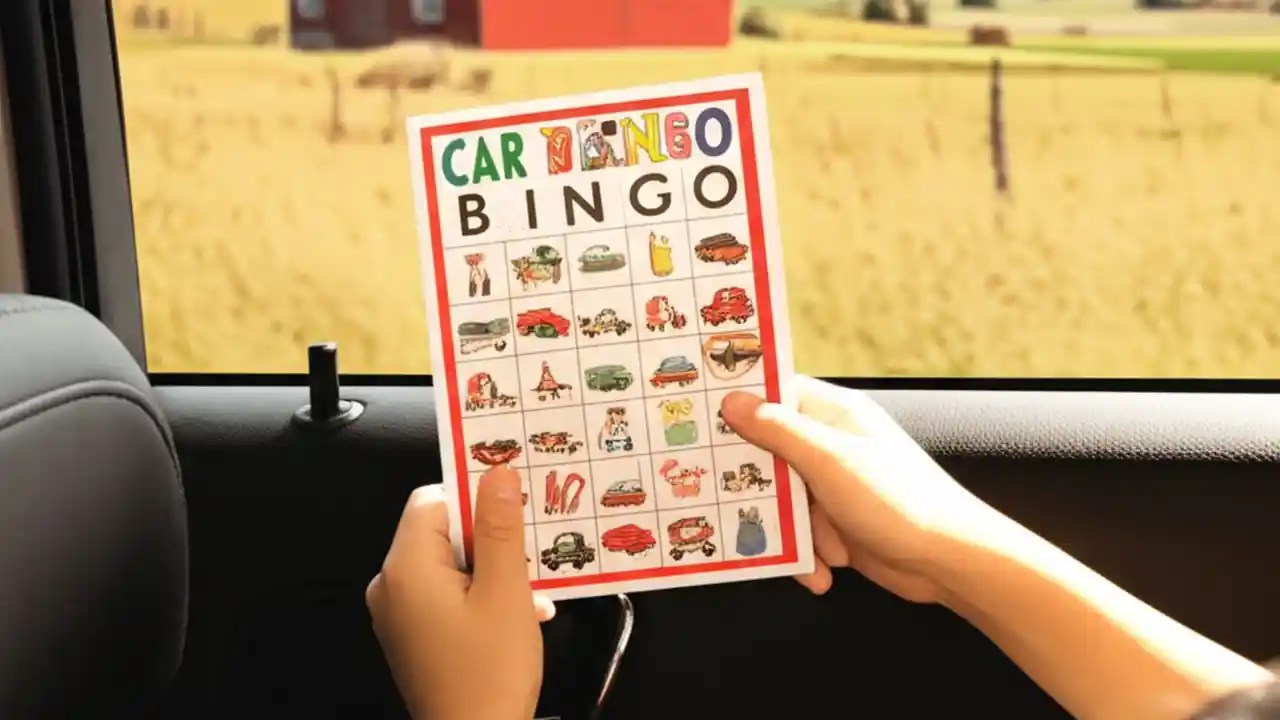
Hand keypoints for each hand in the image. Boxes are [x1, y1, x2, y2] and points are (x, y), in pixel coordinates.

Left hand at [366, 466, 554, 719]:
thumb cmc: (490, 671)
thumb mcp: (506, 592)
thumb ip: (500, 527)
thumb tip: (497, 472)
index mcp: (405, 567)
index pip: (433, 500)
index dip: (475, 496)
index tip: (515, 507)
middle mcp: (391, 586)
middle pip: (441, 532)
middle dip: (490, 538)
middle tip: (531, 554)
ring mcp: (399, 614)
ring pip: (449, 565)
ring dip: (493, 569)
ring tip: (532, 592)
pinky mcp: (413, 636)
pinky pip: (446, 594)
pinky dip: (480, 595)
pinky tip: (518, 614)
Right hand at [720, 376, 999, 603]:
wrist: (949, 562)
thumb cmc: (899, 500)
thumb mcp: (828, 460)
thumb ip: (777, 430)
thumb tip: (733, 400)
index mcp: (833, 414)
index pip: (774, 393)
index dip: (739, 403)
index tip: (701, 415)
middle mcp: (831, 445)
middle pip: (768, 453)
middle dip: (757, 485)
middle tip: (730, 498)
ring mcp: (834, 486)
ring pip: (780, 501)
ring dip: (790, 531)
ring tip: (816, 548)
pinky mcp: (838, 523)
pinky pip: (800, 534)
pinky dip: (807, 555)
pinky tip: (825, 571)